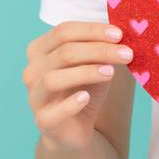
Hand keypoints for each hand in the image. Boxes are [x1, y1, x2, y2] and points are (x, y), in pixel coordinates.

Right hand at [23, 21, 132, 152]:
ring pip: (54, 78)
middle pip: (63, 52)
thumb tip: (119, 36)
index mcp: (40, 50)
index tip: (119, 34)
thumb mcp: (94, 66)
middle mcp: (32, 71)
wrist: (75, 127)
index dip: (92, 31)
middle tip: (126, 53)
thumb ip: (100, 50)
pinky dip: (70, 103)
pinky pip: (54, 112)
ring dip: (85, 72)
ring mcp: (34, 96)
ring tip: (110, 72)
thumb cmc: (84, 89)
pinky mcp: (43, 121)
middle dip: (98, 50)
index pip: (63, 32)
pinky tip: (86, 97)